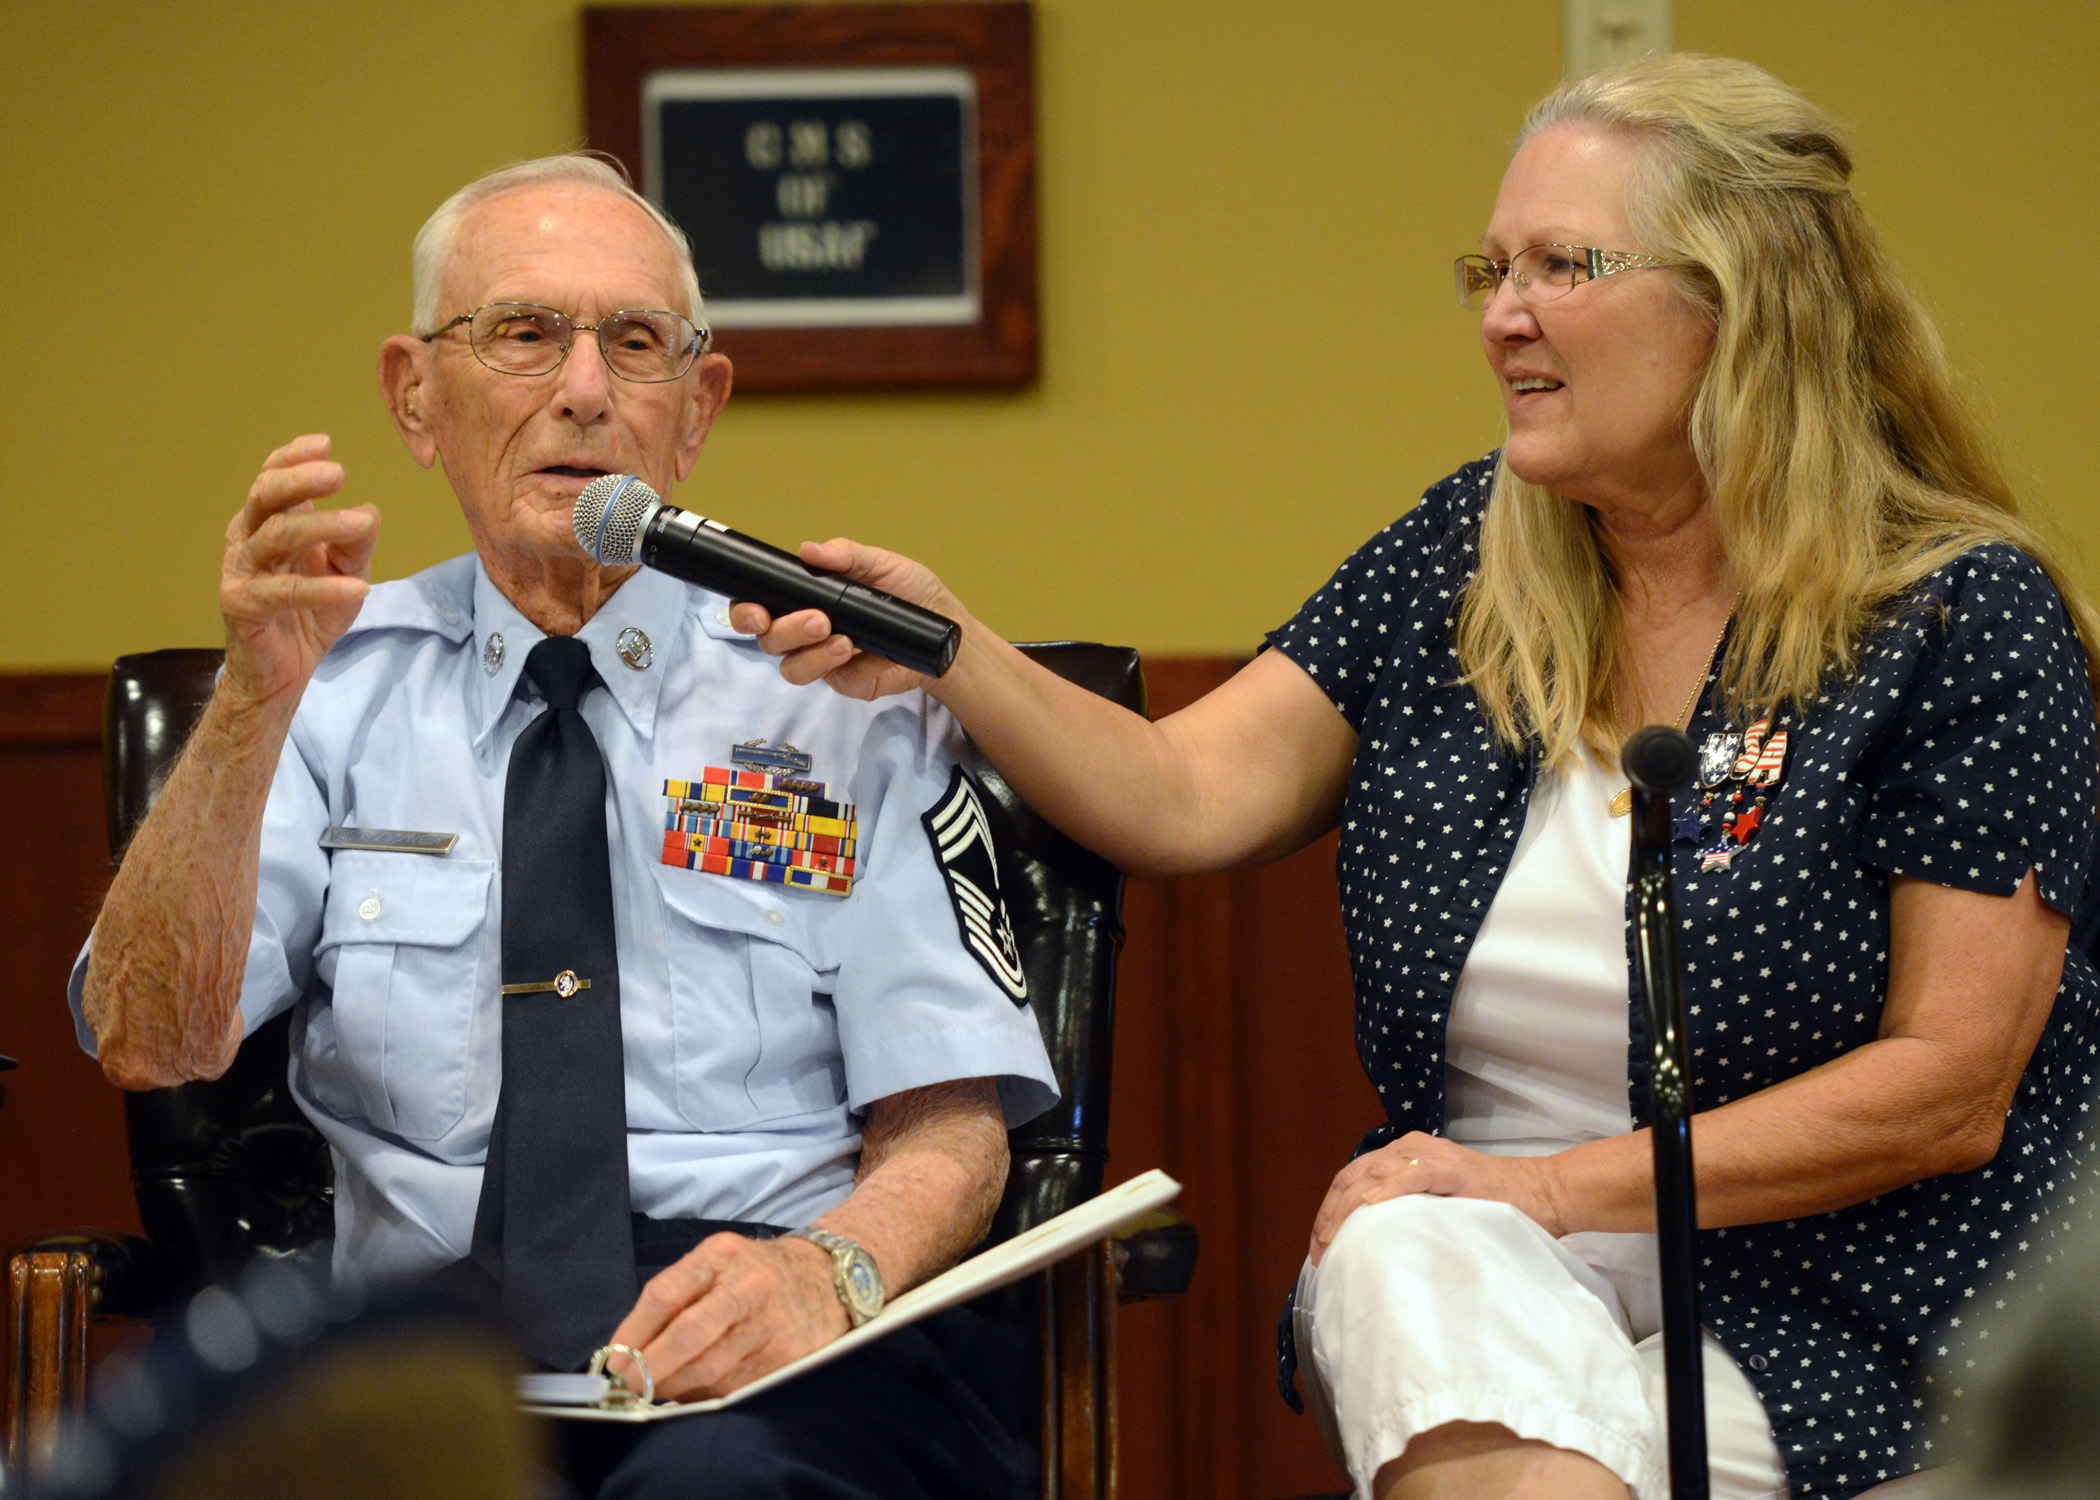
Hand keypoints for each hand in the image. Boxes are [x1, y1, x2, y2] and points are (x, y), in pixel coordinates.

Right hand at [220, 434, 378, 708]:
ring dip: (320, 526)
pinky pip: (283, 592)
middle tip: (338, 471)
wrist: (282, 672)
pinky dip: (322, 588)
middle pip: (266, 497)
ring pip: (274, 537)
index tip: (325, 443)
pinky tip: (359, 586)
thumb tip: (369, 511)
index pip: (272, 479)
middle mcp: (247, 540)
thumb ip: (356, 543)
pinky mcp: (242, 606)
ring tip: (361, 523)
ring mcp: (241, 572)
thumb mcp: (346, 572)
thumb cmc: (311, 614)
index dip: (293, 459)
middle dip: (300, 479)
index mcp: (267, 523)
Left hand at [604, 1233, 849, 1401]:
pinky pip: (732, 1388)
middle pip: (687, 1336)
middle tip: (628, 1387)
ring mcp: (770, 1325)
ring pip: (708, 1370)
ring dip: (675, 1386)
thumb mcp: (718, 1263)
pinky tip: (699, 1387)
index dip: (633, 1334)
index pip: (665, 1295)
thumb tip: (630, 1352)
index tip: (614, 1361)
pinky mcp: (784, 1359)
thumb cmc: (757, 1274)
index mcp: (722, 1256)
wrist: (829, 1279)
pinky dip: (706, 1394)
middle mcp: (748, 1287)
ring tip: (662, 1386)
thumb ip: (677, 1296)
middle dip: (650, 1369)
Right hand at [731, 537, 962, 700]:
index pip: (760, 608)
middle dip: (784, 630)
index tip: (757, 612)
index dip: (746, 613)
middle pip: (769, 641)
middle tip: (817, 619)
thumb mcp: (882, 565)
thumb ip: (847, 556)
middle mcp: (807, 633)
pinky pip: (828, 680)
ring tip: (841, 638)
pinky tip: (855, 651)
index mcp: (806, 600)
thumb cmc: (912, 594)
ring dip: (811, 653)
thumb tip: (809, 549)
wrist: (945, 631)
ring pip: (791, 667)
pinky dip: (836, 665)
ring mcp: (824, 661)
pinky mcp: (846, 683)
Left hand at [1307, 1132, 1568, 1263]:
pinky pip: (1414, 1174)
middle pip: (1353, 1175)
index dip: (1329, 1211)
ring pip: (1374, 1172)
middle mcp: (1413, 1148)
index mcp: (1405, 1157)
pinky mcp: (1455, 1169)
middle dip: (1328, 1213)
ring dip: (1347, 1206)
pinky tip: (1372, 1205)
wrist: (1545, 1194)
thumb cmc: (1495, 1208)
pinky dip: (1389, 1189)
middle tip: (1318, 1251)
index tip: (1318, 1247)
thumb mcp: (1439, 1210)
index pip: (1352, 1179)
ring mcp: (1433, 1156)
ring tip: (1331, 1236)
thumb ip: (1408, 1216)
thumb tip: (1371, 1249)